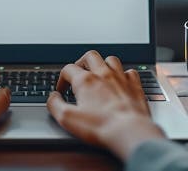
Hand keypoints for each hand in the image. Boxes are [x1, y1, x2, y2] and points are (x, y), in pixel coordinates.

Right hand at [47, 50, 164, 160]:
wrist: (129, 131)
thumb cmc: (100, 126)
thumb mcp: (67, 119)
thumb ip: (54, 105)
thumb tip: (52, 97)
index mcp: (85, 81)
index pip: (68, 69)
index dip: (61, 79)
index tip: (62, 91)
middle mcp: (103, 74)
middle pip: (90, 56)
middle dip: (82, 62)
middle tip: (79, 73)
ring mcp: (121, 78)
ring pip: (110, 59)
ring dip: (103, 64)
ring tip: (99, 74)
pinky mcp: (135, 86)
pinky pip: (130, 71)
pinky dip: (124, 74)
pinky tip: (121, 82)